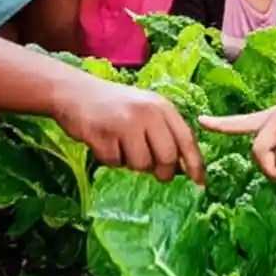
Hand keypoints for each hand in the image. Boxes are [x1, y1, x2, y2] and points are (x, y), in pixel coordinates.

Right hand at [51, 75, 204, 184]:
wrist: (75, 92)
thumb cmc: (115, 106)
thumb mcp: (146, 110)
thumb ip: (164, 132)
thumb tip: (182, 167)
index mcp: (162, 107)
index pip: (186, 139)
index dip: (195, 164)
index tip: (200, 183)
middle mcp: (148, 113)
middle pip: (166, 158)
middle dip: (162, 172)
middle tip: (153, 171)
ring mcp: (125, 123)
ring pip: (140, 164)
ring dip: (131, 163)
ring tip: (121, 145)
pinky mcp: (103, 134)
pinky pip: (114, 163)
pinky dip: (109, 159)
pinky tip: (103, 142)